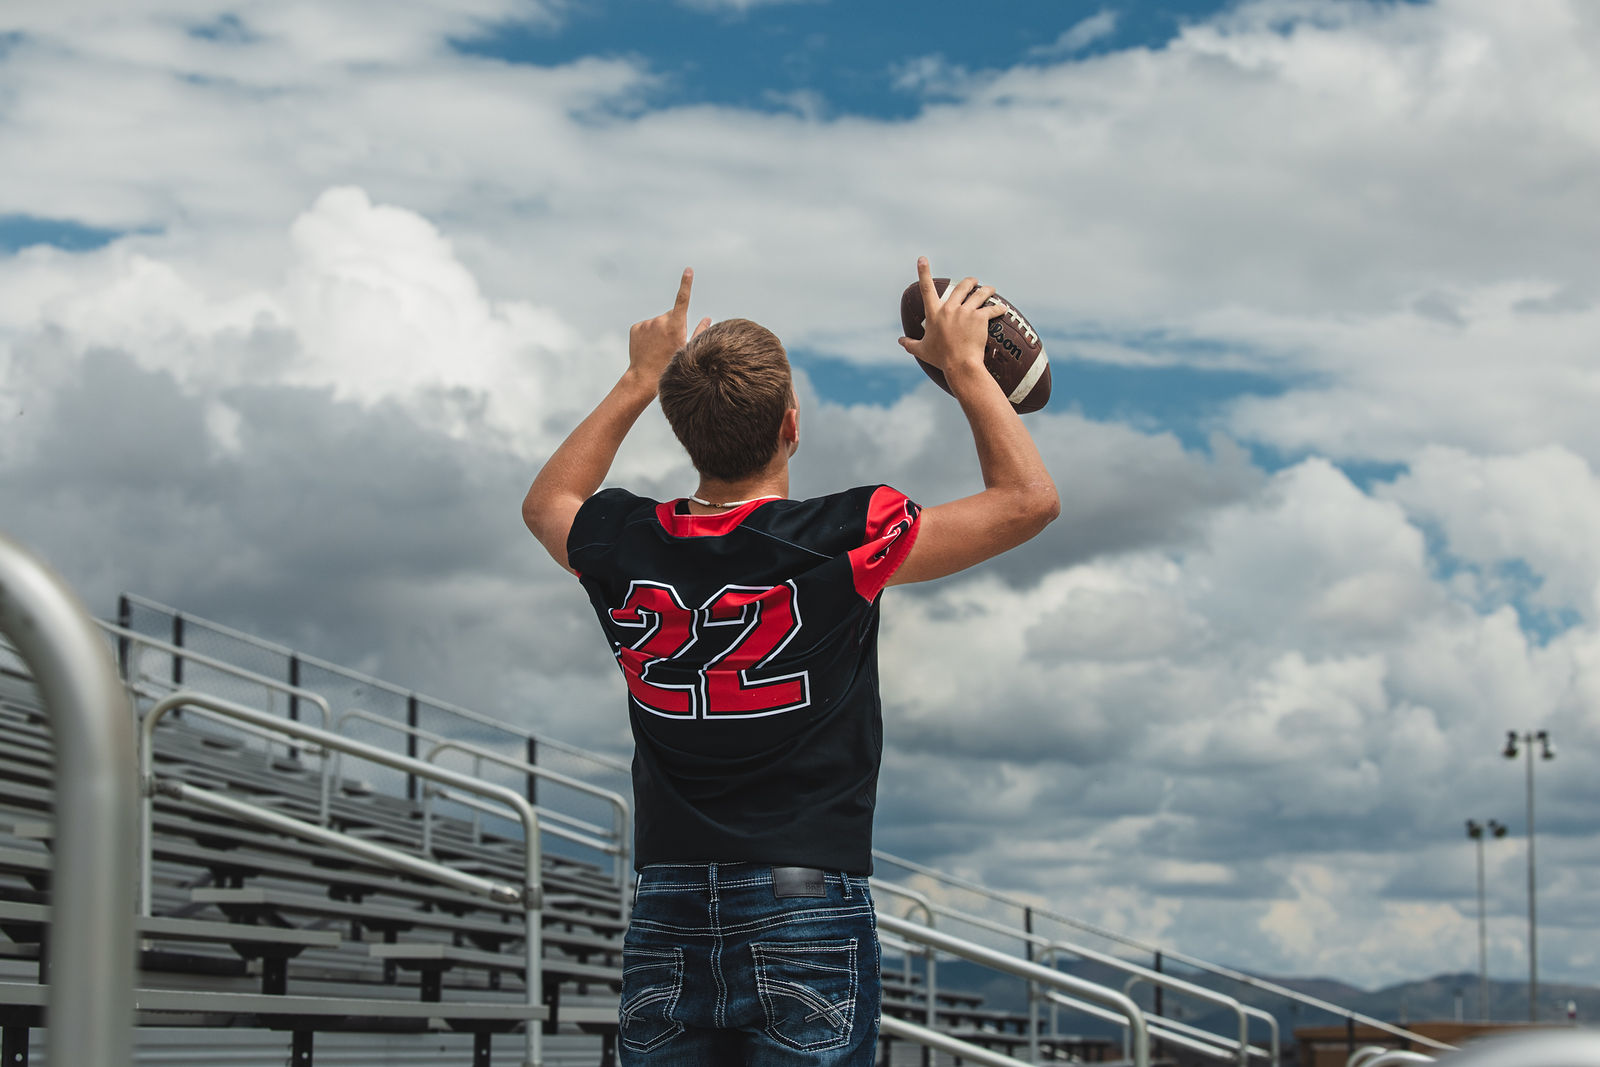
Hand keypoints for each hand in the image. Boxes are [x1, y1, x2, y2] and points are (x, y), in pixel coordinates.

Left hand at [628, 267, 711, 389]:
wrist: (644, 378)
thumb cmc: (670, 366)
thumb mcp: (688, 350)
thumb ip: (699, 332)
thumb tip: (708, 318)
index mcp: (675, 325)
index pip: (682, 299)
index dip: (686, 284)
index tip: (688, 270)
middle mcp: (660, 321)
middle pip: (671, 315)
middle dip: (673, 324)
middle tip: (670, 344)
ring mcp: (646, 323)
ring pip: (658, 322)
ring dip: (660, 331)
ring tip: (658, 348)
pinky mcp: (635, 327)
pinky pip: (646, 327)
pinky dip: (648, 334)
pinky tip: (648, 348)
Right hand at [897, 257, 1007, 382]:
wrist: (960, 365)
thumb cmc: (941, 358)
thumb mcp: (922, 350)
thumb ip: (910, 343)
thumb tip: (900, 341)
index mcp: (934, 313)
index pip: (926, 289)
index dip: (923, 271)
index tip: (922, 259)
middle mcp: (949, 309)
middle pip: (960, 287)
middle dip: (968, 281)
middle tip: (973, 281)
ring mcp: (966, 312)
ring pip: (979, 294)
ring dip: (986, 290)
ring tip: (991, 289)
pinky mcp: (980, 318)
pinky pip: (991, 309)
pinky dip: (998, 308)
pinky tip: (1002, 308)